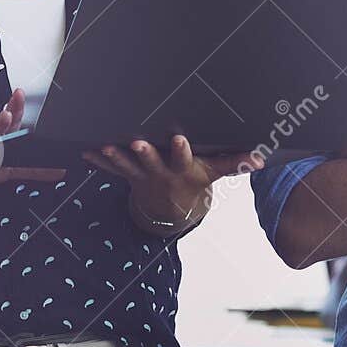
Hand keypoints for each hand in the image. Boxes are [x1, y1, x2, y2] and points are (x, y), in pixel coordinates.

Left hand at [83, 136, 264, 228]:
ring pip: (126, 166)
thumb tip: (262, 158)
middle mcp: (159, 173)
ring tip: (105, 147)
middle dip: (144, 153)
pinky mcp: (127, 175)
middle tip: (137, 143)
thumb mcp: (213, 173)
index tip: (180, 138)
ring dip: (115, 157)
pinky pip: (110, 169)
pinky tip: (85, 152)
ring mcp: (141, 175)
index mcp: (181, 169)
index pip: (182, 158)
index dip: (181, 150)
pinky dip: (97, 161)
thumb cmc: (194, 179)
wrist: (171, 208)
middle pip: (150, 162)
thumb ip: (234, 163)